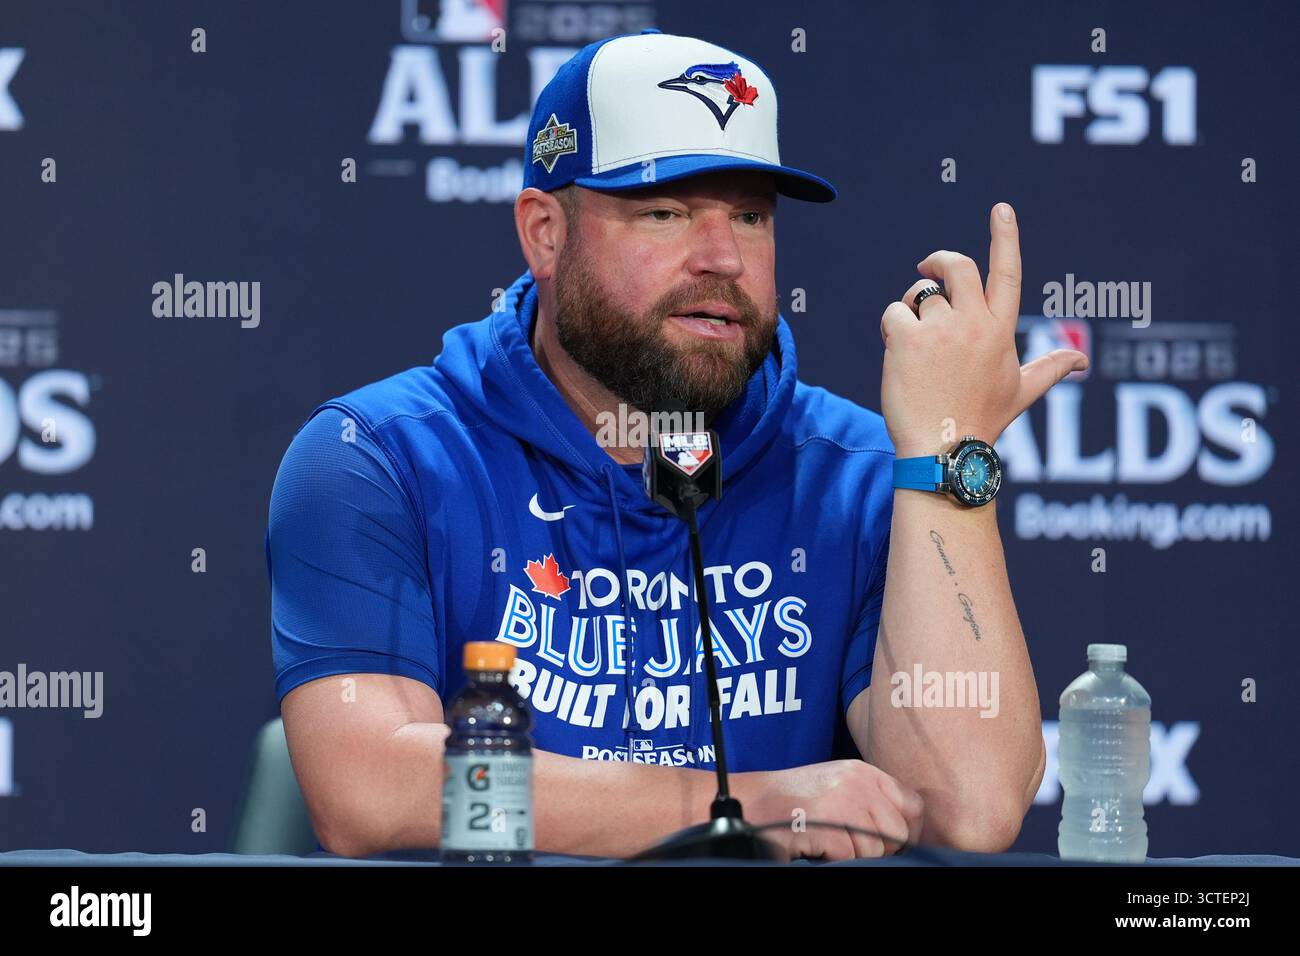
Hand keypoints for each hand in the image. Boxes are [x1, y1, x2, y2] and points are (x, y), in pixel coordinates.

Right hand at [736, 759, 924, 860]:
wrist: (754, 801)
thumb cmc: (797, 798)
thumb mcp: (840, 784)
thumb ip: (873, 798)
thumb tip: (908, 832)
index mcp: (865, 772)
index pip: (914, 805)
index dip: (910, 830)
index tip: (893, 844)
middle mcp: (858, 783)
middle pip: (898, 832)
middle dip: (880, 848)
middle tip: (851, 845)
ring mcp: (843, 802)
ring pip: (876, 850)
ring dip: (853, 854)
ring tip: (828, 839)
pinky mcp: (827, 824)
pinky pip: (851, 857)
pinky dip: (833, 857)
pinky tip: (816, 843)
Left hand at [879, 203, 1088, 457]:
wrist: (943, 450)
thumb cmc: (981, 422)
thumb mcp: (1021, 392)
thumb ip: (1050, 368)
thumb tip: (1081, 361)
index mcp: (1001, 331)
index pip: (1007, 273)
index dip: (1004, 237)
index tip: (1001, 209)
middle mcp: (973, 323)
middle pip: (957, 267)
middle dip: (940, 260)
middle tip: (926, 268)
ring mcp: (940, 329)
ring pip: (920, 295)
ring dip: (912, 312)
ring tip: (915, 348)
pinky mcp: (907, 338)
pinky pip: (894, 313)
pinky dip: (891, 329)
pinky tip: (898, 356)